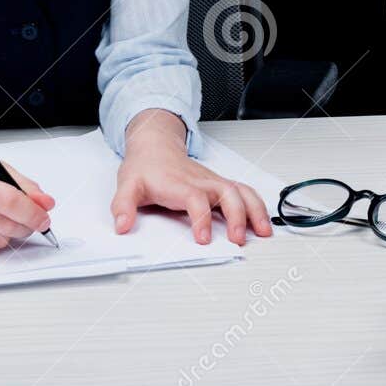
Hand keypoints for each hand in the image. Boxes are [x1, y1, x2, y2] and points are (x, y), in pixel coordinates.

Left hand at [111, 109, 271, 245]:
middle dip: (237, 216)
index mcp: (180, 184)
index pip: (195, 199)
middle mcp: (201, 182)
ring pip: (241, 191)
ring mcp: (213, 182)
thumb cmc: (145, 168)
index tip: (203, 238)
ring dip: (254, 210)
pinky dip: (257, 204)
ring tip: (263, 231)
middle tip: (238, 238)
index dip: (201, 218)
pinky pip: (244, 191)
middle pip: (227, 193)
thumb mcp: (127, 186)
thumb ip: (123, 206)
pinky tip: (263, 220)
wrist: (155, 147)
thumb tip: (122, 225)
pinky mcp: (219, 185)